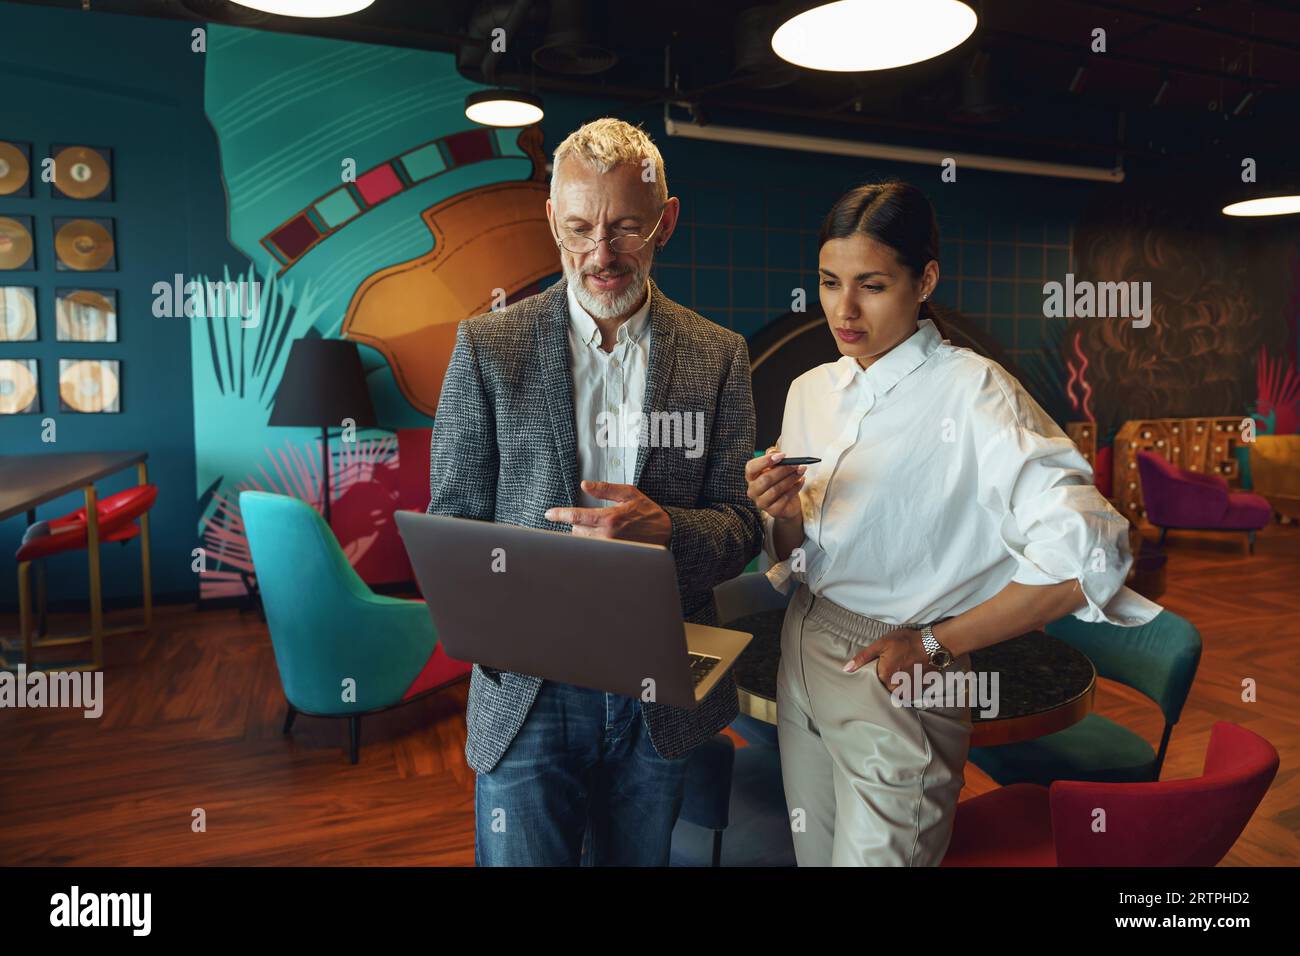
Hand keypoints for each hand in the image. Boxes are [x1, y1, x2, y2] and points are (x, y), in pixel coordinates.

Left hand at [544, 480, 671, 544]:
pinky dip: (591, 542)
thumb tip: (585, 485)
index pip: (576, 516)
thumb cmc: (648, 511)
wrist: (667, 532)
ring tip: (598, 527)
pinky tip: (600, 537)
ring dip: (584, 533)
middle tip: (588, 517)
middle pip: (576, 530)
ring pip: (583, 541)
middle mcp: (608, 535)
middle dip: (577, 522)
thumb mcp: (629, 493)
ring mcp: (610, 548)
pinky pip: (593, 549)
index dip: (559, 514)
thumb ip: (605, 489)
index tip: (549, 514)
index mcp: (610, 518)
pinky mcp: (614, 555)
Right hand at [745, 447, 806, 521]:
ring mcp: (761, 502)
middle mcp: (753, 490)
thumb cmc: (780, 481)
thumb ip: (773, 456)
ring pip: (776, 489)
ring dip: (791, 478)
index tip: (782, 455)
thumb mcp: (777, 467)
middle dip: (783, 470)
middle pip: (766, 479)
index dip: (765, 461)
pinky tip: (801, 481)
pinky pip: (784, 499)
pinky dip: (795, 489)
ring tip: (801, 471)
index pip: (751, 468)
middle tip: (796, 464)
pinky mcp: (772, 511)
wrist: (788, 503)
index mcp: (751, 477)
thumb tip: (773, 451)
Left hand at [842, 627, 931, 692]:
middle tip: (887, 671)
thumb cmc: (906, 641)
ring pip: (893, 695)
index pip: (869, 683)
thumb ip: (863, 657)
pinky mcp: (916, 691)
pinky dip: (903, 690)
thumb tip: (846, 669)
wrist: (933, 645)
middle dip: (880, 685)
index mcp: (883, 676)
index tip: (872, 672)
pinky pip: (905, 696)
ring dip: (892, 689)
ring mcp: (906, 691)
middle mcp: (894, 687)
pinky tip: (905, 679)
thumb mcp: (881, 644)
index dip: (869, 678)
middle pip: (881, 690)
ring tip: (896, 676)